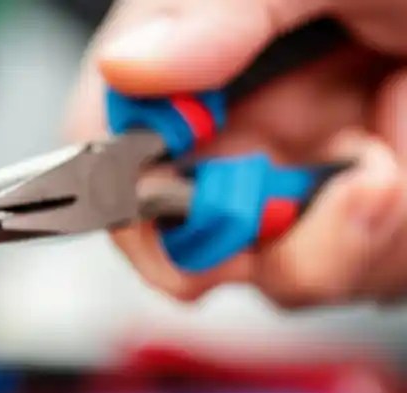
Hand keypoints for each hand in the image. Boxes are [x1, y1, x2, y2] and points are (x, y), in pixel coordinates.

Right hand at [66, 0, 406, 307]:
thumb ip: (217, 12)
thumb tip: (129, 65)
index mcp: (202, 50)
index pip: (105, 134)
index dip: (106, 181)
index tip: (155, 200)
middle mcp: (238, 124)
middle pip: (169, 227)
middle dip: (225, 235)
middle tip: (294, 196)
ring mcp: (298, 178)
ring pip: (260, 271)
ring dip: (321, 240)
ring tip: (378, 165)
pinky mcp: (361, 223)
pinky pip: (340, 276)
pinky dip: (372, 245)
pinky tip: (399, 177)